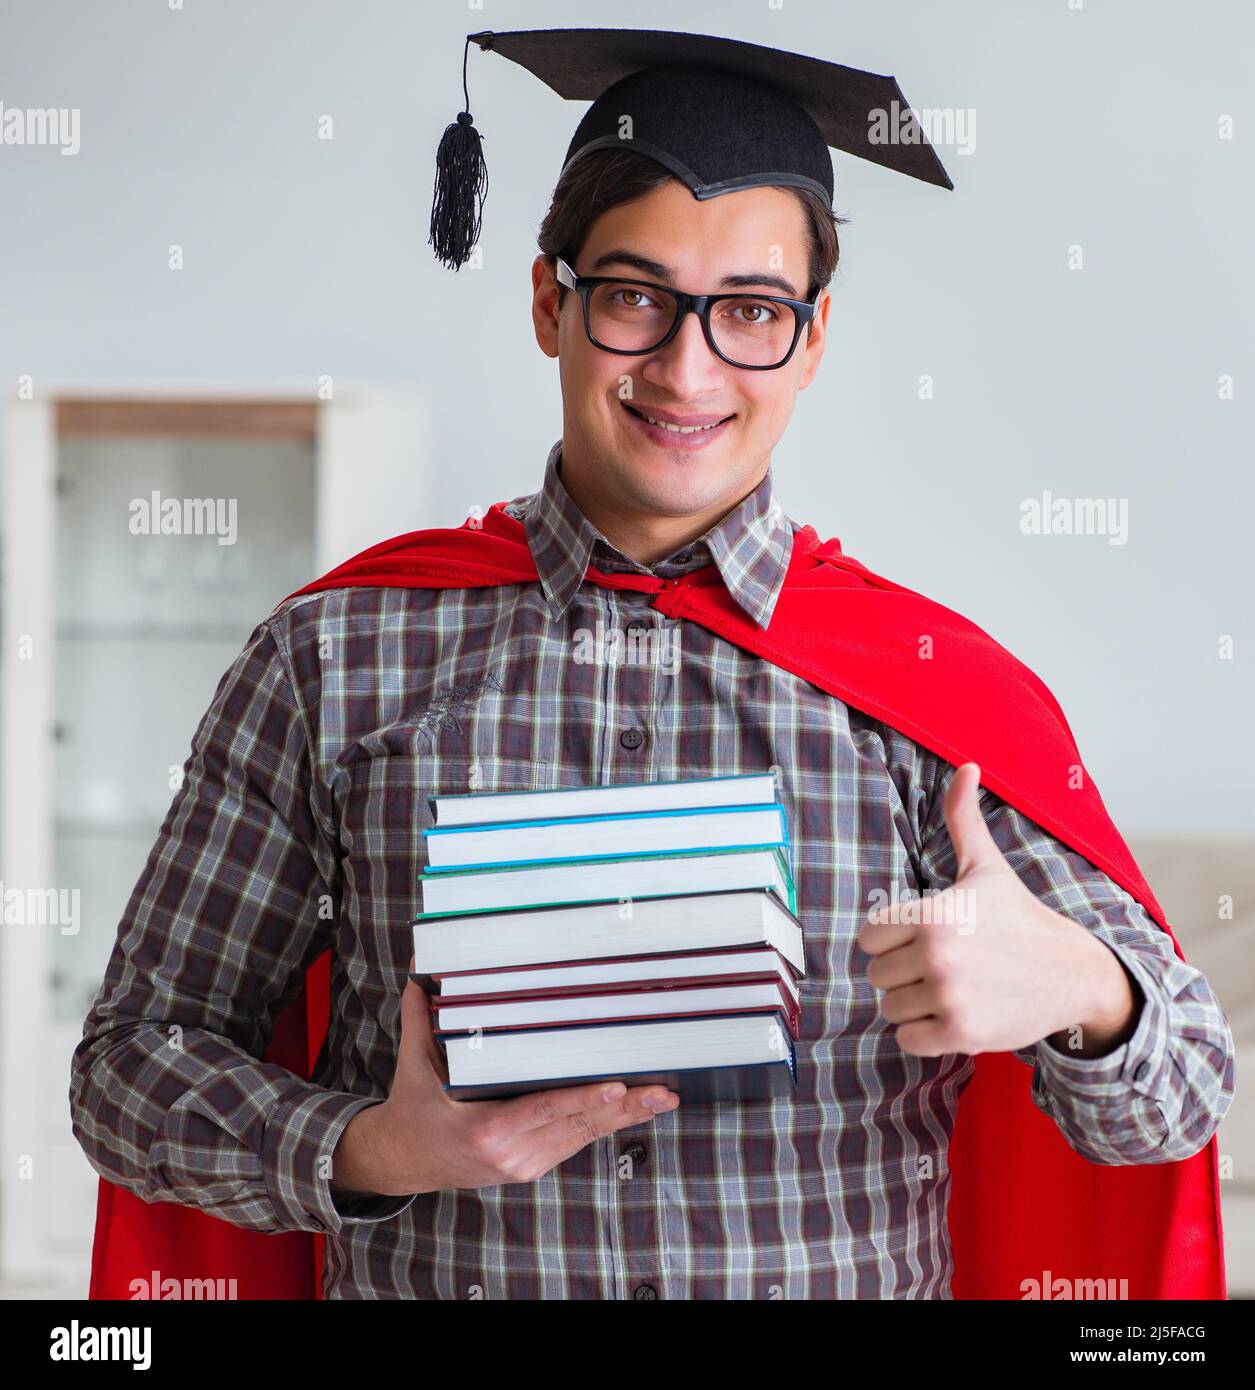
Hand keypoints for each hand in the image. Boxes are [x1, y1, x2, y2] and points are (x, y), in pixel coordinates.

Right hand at [330, 962, 679, 1198]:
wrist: (403, 1160)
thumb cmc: (412, 1106)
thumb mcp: (414, 1062)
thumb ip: (420, 1014)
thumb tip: (419, 967)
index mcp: (485, 1128)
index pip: (546, 1109)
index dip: (584, 1099)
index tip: (619, 1085)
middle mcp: (511, 1152)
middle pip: (578, 1126)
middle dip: (625, 1108)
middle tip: (663, 1091)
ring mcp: (524, 1164)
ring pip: (585, 1137)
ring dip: (626, 1118)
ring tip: (663, 1097)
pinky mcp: (532, 1166)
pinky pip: (576, 1141)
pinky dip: (605, 1123)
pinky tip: (636, 1107)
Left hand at [857, 762, 1136, 1057]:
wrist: (1073, 974)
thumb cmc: (1018, 917)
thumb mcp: (986, 867)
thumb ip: (962, 818)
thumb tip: (966, 765)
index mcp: (932, 914)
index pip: (869, 936)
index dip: (892, 938)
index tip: (924, 936)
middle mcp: (936, 956)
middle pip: (876, 973)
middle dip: (902, 971)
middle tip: (943, 964)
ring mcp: (948, 997)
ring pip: (889, 1007)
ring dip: (913, 1003)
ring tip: (951, 987)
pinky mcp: (960, 1034)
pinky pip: (907, 1039)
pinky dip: (924, 1033)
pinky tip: (955, 1013)